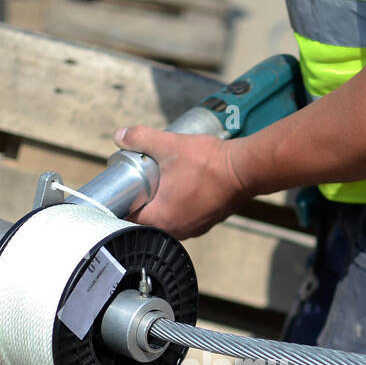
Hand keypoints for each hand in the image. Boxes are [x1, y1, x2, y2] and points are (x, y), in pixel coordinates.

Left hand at [112, 126, 251, 239]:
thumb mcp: (169, 145)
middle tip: (139, 182)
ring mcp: (195, 229)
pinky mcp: (208, 223)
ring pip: (168, 221)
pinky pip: (186, 218)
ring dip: (162, 206)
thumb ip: (141, 138)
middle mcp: (178, 230)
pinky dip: (180, 206)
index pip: (130, 218)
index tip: (122, 188)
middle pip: (149, 221)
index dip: (123, 202)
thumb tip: (119, 134)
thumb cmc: (208, 162)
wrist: (246, 169)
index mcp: (162, 219)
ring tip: (160, 184)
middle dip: (142, 203)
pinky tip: (182, 188)